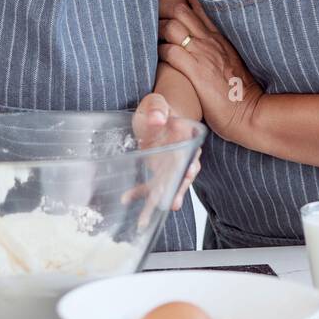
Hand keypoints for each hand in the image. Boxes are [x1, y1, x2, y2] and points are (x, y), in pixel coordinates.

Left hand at [124, 92, 202, 230]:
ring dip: (160, 201)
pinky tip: (126, 199)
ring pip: (167, 187)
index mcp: (187, 138)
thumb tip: (157, 119)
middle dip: (178, 191)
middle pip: (183, 176)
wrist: (156, 115)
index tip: (189, 172)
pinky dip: (139, 194)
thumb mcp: (156, 103)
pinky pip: (149, 186)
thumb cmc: (158, 109)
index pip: (192, 153)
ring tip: (149, 215)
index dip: (191, 164)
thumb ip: (157, 109)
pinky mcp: (156, 173)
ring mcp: (169, 168)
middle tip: (173, 203)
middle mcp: (181, 157)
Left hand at [159, 0, 264, 142]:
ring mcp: (203, 55)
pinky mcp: (195, 71)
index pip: (201, 7)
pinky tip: (154, 56)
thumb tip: (204, 52)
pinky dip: (159, 51)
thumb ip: (216, 53)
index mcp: (220, 39)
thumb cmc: (239, 94)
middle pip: (181, 12)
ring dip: (157, 31)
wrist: (251, 112)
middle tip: (150, 15)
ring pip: (172, 28)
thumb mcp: (231, 65)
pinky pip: (170, 52)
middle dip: (163, 11)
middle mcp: (210, 42)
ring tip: (149, 37)